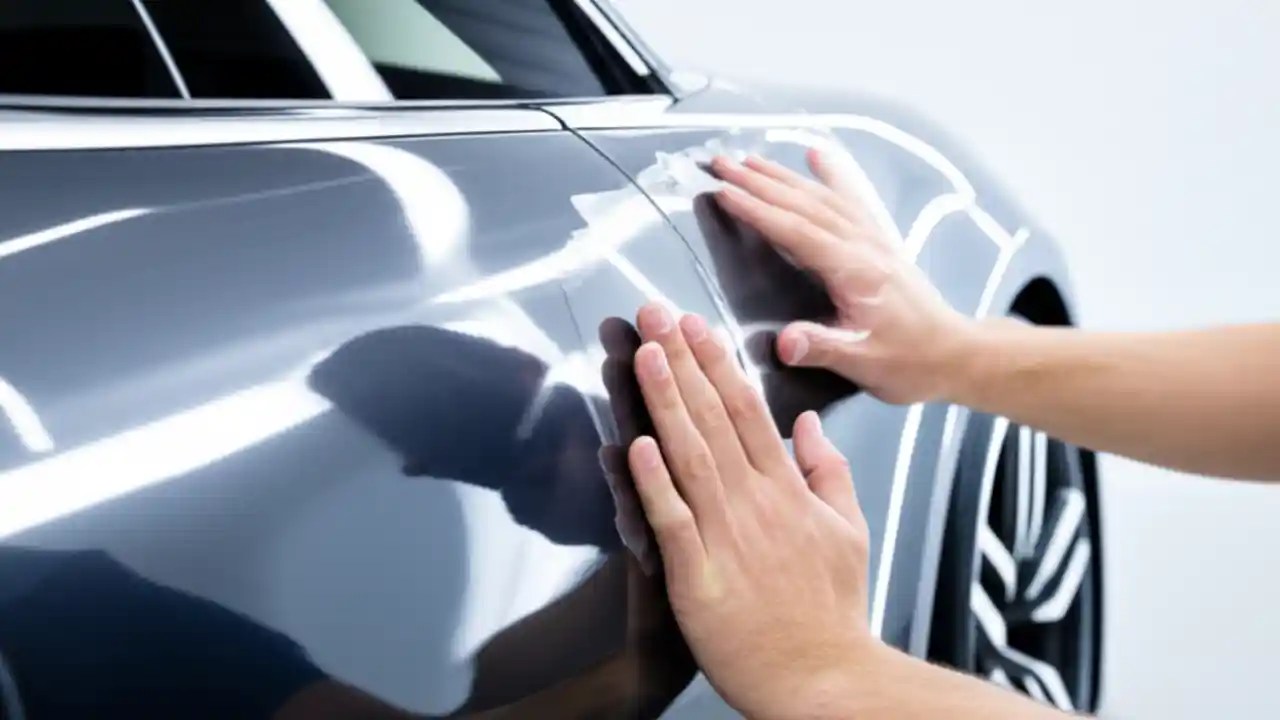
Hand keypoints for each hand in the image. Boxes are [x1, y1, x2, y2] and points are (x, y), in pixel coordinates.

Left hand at [627, 302, 875, 719]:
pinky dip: (653, 482)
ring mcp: (726, 535)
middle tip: (656, 314)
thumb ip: (829, 472)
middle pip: (715, 418)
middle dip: (684, 362)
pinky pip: (672, 520)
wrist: (822, 678)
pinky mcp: (700, 573)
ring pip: (691, 455)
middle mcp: (756, 501)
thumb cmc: (831, 610)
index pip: (749, 410)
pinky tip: (635, 444)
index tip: (695, 324)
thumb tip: (811, 424)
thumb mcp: (850, 529)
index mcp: (788, 489)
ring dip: (666, 401)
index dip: (718, 363)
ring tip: (645, 354)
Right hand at [711, 152, 977, 404]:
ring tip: (748, 159)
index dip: (757, 210)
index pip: (796, 231)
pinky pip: (851, 198)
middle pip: (803, 204)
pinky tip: (817, 154)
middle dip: (758, 182)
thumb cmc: (909, 362)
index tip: (722, 192)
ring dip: (783, 176)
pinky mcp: (879, 241)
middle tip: (720, 163)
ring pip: (822, 196)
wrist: (956, 355)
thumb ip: (823, 347)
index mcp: (855, 270)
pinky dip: (832, 174)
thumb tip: (783, 341)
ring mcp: (873, 238)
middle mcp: (863, 244)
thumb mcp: (864, 363)